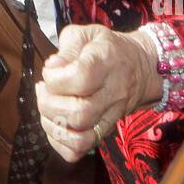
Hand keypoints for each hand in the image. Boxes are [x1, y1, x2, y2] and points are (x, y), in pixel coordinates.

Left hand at [36, 25, 159, 162]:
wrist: (140, 67)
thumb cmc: (107, 48)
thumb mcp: (87, 34)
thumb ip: (67, 47)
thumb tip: (52, 67)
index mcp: (106, 62)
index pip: (80, 78)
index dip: (55, 78)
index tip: (50, 71)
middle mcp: (112, 93)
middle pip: (78, 113)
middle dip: (49, 104)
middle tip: (44, 90)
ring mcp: (110, 116)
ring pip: (80, 138)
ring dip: (53, 125)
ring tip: (48, 107)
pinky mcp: (106, 131)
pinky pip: (80, 150)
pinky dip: (60, 142)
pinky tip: (55, 123)